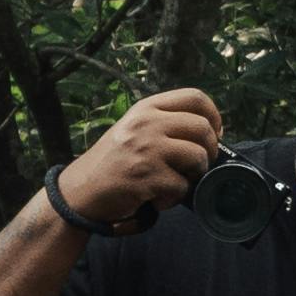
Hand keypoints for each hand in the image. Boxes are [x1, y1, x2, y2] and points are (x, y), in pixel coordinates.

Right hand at [56, 88, 223, 231]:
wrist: (81, 190)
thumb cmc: (113, 163)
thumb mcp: (134, 129)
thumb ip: (165, 123)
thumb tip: (210, 131)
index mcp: (146, 108)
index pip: (195, 97)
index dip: (214, 116)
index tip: (214, 134)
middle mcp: (147, 123)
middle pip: (203, 128)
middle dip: (209, 151)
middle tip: (198, 165)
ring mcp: (147, 149)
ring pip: (198, 157)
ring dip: (193, 176)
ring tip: (174, 182)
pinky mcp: (147, 176)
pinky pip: (182, 186)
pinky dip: (174, 198)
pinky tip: (157, 198)